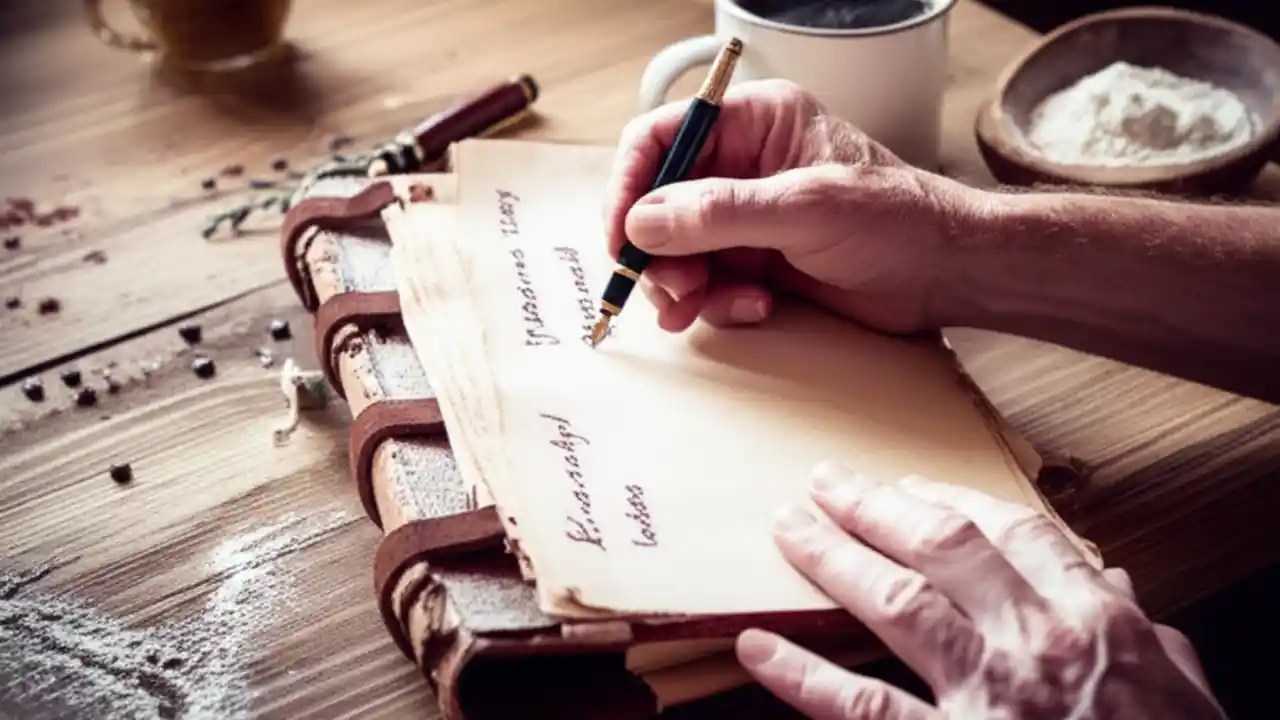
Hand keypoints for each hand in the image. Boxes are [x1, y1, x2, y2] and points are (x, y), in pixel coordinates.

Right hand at [602, 79, 980, 334]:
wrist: (946, 275)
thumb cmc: (897, 220)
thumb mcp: (806, 208)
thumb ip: (721, 214)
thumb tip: (644, 221)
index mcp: (754, 123)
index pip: (661, 139)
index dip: (630, 186)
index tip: (622, 236)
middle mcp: (742, 166)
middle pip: (659, 203)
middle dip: (657, 252)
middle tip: (669, 291)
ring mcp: (747, 217)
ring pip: (677, 251)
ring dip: (682, 286)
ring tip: (702, 307)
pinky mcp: (757, 262)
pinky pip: (707, 283)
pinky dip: (715, 304)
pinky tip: (751, 310)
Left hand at [736, 463, 1224, 719]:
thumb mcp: (1186, 699)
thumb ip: (1152, 640)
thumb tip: (1119, 587)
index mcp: (1096, 623)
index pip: (1015, 532)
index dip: (954, 499)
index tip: (911, 483)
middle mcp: (1037, 644)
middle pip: (942, 547)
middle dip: (877, 506)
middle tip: (826, 482)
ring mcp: (989, 695)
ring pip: (897, 602)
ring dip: (832, 559)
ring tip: (786, 529)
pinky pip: (863, 707)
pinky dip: (803, 675)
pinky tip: (759, 648)